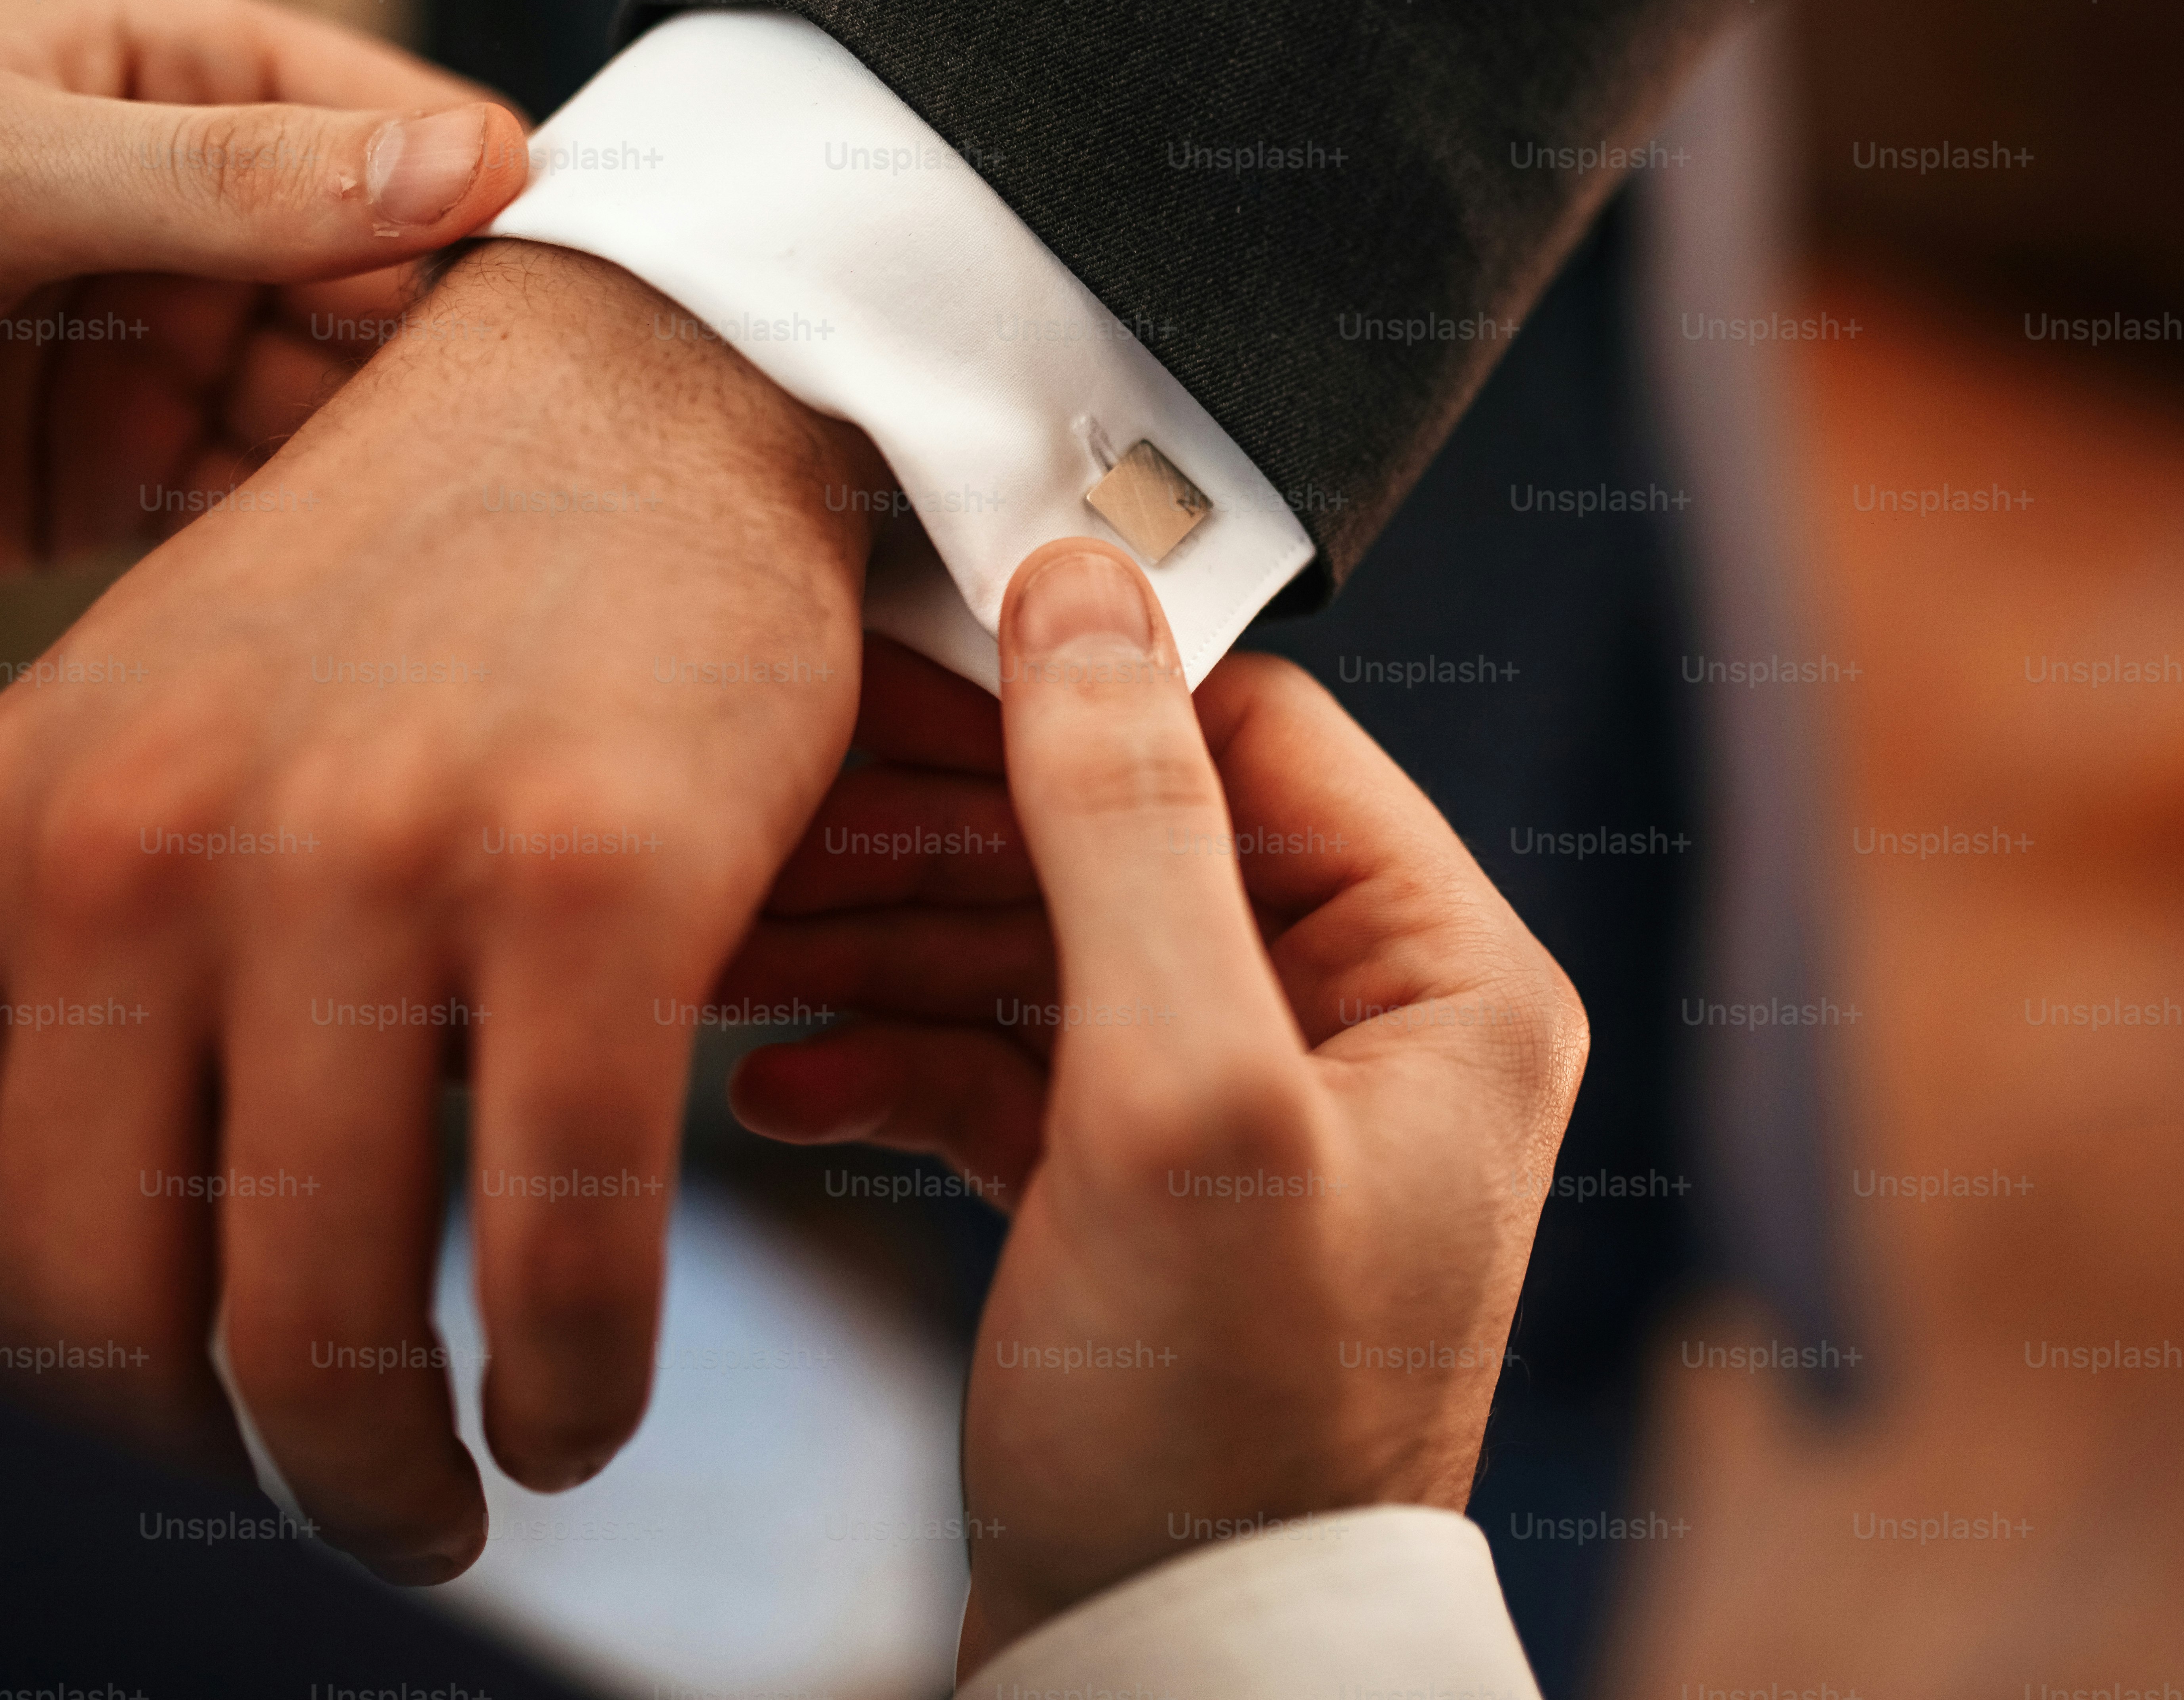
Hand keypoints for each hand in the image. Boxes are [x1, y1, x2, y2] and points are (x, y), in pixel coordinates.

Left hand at [0, 0, 524, 611]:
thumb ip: (228, 182)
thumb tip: (469, 162)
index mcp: (158, 66)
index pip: (381, 125)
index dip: (485, 204)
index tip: (587, 292)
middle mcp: (175, 204)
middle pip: (379, 276)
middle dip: (450, 351)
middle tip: (548, 440)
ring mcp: (148, 346)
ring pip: (331, 400)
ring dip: (390, 457)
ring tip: (473, 523)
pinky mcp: (110, 480)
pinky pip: (251, 505)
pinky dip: (306, 536)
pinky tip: (362, 571)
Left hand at [0, 239, 891, 1582]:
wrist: (624, 380)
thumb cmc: (400, 608)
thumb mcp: (145, 766)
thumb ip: (71, 1000)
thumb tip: (86, 1304)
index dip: (7, 1427)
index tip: (121, 1473)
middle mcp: (140, 851)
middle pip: (97, 1326)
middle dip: (205, 1491)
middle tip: (306, 1521)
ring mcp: (366, 856)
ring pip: (324, 1323)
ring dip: (386, 1481)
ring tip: (445, 1495)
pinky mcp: (590, 873)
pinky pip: (561, 1239)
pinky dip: (572, 1381)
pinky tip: (577, 1404)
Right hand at [718, 539, 1588, 1669]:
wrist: (1175, 1683)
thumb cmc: (1218, 1434)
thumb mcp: (1182, 1096)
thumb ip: (1129, 833)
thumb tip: (1082, 592)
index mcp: (1443, 982)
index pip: (1257, 737)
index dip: (1079, 684)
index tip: (912, 650)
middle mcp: (1361, 1031)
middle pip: (1126, 840)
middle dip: (943, 833)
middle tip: (780, 810)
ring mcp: (1243, 1117)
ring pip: (1044, 950)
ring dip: (888, 940)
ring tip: (740, 941)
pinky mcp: (1137, 1201)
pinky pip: (1007, 1070)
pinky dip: (896, 1061)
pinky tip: (783, 1073)